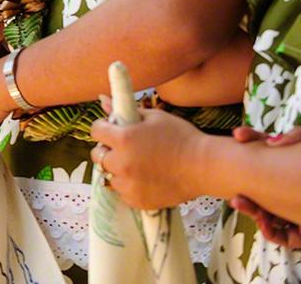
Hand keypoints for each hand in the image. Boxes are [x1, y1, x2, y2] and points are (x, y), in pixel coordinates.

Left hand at [90, 108, 206, 208]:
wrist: (205, 167)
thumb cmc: (181, 137)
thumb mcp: (154, 117)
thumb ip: (125, 110)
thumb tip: (102, 98)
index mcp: (123, 139)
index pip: (95, 131)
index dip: (103, 127)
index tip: (112, 129)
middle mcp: (121, 163)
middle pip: (98, 155)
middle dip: (107, 149)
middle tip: (125, 147)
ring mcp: (128, 185)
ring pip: (108, 175)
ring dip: (117, 168)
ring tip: (137, 163)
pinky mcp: (137, 201)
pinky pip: (122, 191)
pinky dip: (128, 184)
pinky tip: (144, 177)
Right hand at [228, 125, 300, 248]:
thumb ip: (296, 137)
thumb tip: (271, 142)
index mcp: (287, 166)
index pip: (262, 155)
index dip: (248, 143)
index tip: (238, 135)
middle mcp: (288, 189)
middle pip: (259, 190)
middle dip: (242, 190)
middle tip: (233, 192)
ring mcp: (297, 211)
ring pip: (266, 213)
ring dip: (250, 209)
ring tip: (241, 203)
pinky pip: (284, 236)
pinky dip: (271, 232)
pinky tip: (264, 223)